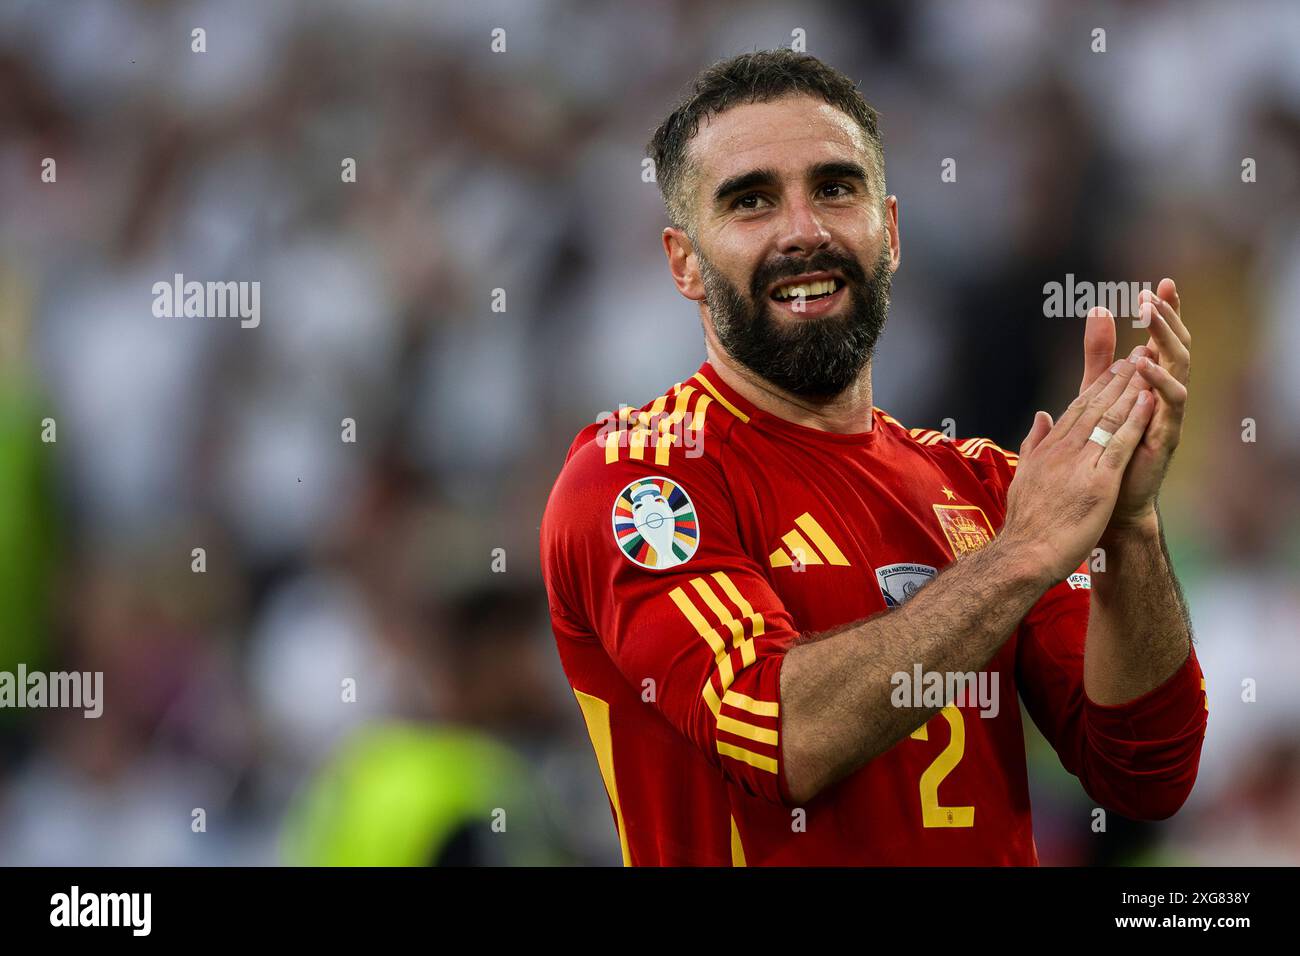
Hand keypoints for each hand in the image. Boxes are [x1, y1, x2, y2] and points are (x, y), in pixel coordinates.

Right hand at [1001, 359, 1155, 582]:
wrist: (1024, 553)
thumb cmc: (1026, 524)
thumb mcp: (1025, 476)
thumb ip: (1034, 444)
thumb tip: (1040, 417)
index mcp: (1049, 449)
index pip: (1076, 409)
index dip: (1097, 386)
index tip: (1114, 367)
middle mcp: (1064, 449)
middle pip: (1094, 404)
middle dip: (1118, 377)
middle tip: (1137, 353)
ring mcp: (1081, 462)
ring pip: (1109, 416)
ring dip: (1130, 388)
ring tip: (1147, 364)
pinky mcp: (1099, 480)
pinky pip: (1120, 442)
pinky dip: (1136, 418)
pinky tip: (1149, 399)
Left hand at [1078, 278, 1189, 529]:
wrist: (1107, 503)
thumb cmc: (1105, 449)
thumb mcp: (1096, 394)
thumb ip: (1098, 357)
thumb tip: (1098, 312)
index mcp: (1151, 383)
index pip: (1162, 339)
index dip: (1166, 312)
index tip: (1162, 282)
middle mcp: (1165, 394)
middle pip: (1176, 347)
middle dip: (1167, 318)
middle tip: (1155, 293)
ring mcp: (1168, 413)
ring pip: (1179, 368)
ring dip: (1165, 340)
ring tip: (1149, 317)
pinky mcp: (1165, 434)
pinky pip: (1171, 402)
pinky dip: (1159, 380)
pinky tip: (1144, 363)